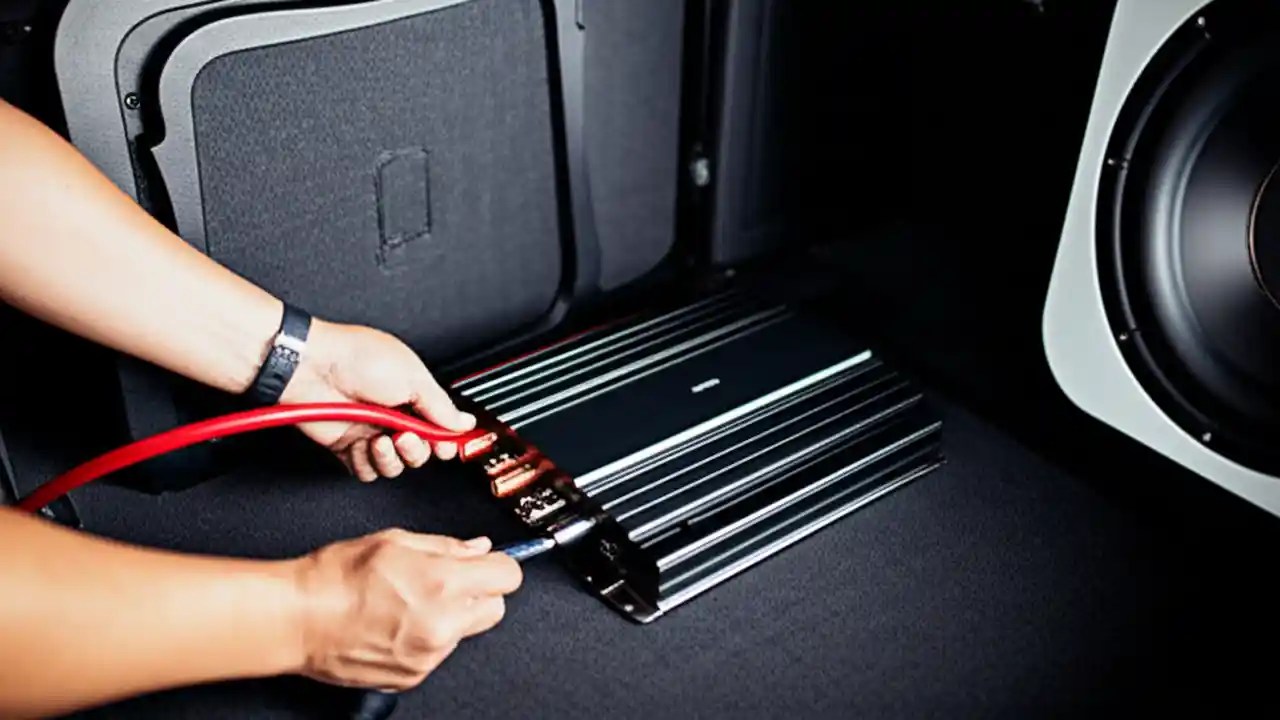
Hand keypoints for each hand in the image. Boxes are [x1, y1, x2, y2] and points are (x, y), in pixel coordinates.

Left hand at [281, 319, 475, 480]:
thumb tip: (464, 422)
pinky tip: (363, 446)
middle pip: (419, 452)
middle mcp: (393, 415)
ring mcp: (370, 431)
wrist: (311, 366)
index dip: (446, 440)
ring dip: (391, 459)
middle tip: (407, 437)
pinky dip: (367, 464)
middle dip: (417, 450)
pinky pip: (366, 471)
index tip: (448, 444)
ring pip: (394, 466)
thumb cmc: (356, 358)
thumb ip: (441, 406)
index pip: (440, 427)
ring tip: (381, 441)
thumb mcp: (412, 376)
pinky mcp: (347, 446)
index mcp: (413, 394)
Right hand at [292, 529, 521, 689]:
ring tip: (409, 602)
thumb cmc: (335, 578)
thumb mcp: (395, 540)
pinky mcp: (414, 675)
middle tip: (447, 581)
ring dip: (451, 616)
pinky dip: (427, 638)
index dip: (498, 565)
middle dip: (479, 592)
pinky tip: (397, 623)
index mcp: (442, 582)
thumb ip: (445, 545)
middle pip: (495, 608)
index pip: (508, 576)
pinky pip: (438, 652)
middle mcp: (442, 622)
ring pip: (465, 631)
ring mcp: (429, 653)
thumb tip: (476, 548)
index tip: (488, 563)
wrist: (297, 619)